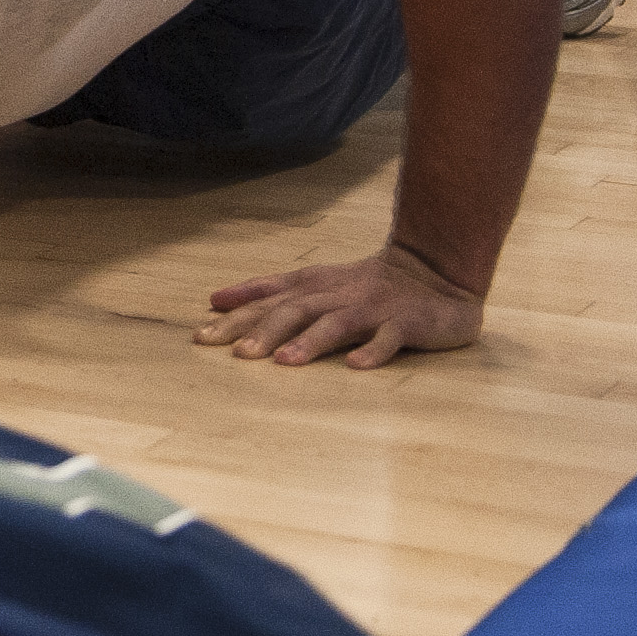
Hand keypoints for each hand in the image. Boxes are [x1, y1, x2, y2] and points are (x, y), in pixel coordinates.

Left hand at [195, 243, 482, 368]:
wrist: (433, 269)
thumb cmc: (364, 284)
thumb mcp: (312, 283)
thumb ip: (266, 292)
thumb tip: (215, 301)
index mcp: (313, 287)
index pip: (268, 300)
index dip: (236, 316)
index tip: (202, 336)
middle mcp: (337, 296)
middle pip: (296, 311)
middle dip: (265, 331)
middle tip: (238, 354)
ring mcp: (373, 309)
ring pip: (337, 324)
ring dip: (310, 342)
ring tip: (285, 361)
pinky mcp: (408, 324)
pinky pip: (390, 339)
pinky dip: (373, 350)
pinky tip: (356, 366)